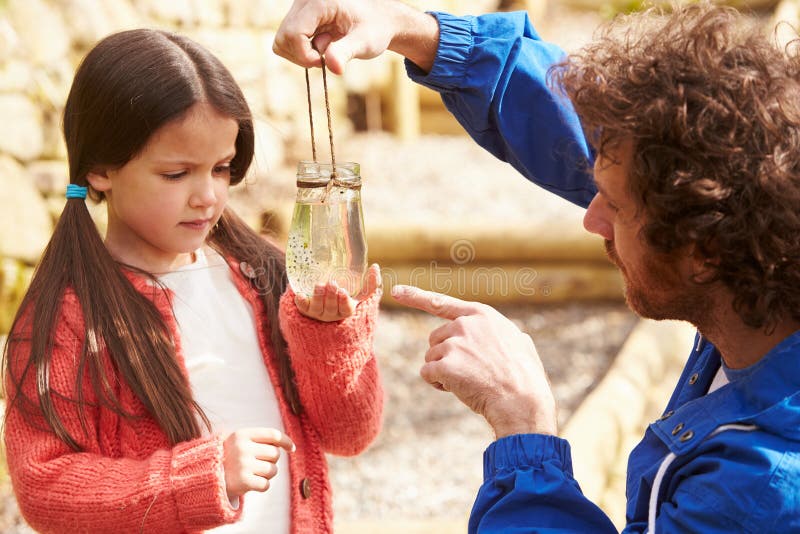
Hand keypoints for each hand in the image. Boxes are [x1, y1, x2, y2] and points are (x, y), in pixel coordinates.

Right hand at [222, 428, 294, 502]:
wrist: (205, 477)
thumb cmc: (229, 457)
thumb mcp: (239, 441)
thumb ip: (261, 440)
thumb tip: (289, 445)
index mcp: (242, 435)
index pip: (273, 435)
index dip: (286, 441)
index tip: (291, 448)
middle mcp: (242, 448)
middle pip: (275, 454)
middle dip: (271, 461)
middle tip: (259, 464)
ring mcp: (242, 465)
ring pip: (273, 470)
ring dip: (267, 474)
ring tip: (254, 473)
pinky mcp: (243, 482)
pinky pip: (266, 485)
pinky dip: (262, 485)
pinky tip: (251, 483)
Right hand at [273, 0, 438, 73]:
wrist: (379, 19)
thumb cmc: (375, 28)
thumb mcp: (365, 42)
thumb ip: (346, 52)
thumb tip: (333, 67)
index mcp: (319, 1)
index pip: (292, 33)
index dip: (305, 55)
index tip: (324, 62)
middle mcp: (304, 1)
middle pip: (283, 38)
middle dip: (302, 56)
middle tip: (326, 57)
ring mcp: (299, 7)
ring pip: (282, 40)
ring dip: (302, 54)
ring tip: (327, 47)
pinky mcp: (299, 16)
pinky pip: (287, 40)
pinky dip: (302, 50)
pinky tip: (323, 44)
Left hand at [295, 264, 381, 320]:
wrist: (325, 304)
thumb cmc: (344, 297)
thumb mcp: (358, 293)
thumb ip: (370, 283)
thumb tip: (376, 266)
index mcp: (345, 310)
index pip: (346, 309)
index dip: (344, 301)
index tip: (343, 291)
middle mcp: (331, 314)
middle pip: (330, 308)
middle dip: (330, 296)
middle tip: (331, 283)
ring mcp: (318, 313)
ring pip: (317, 308)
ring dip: (318, 296)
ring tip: (319, 285)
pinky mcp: (306, 309)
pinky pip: (303, 308)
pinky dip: (301, 302)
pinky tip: (299, 295)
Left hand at [391, 284, 557, 437]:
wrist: (522, 401)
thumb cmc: (525, 377)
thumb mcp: (521, 343)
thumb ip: (504, 335)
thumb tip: (511, 335)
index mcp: (481, 315)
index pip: (442, 303)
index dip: (416, 296)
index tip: (396, 291)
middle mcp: (465, 324)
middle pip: (435, 339)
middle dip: (446, 356)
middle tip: (471, 371)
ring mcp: (454, 344)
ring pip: (430, 357)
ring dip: (443, 371)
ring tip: (469, 381)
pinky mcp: (445, 365)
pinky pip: (427, 374)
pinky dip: (438, 384)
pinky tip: (459, 389)